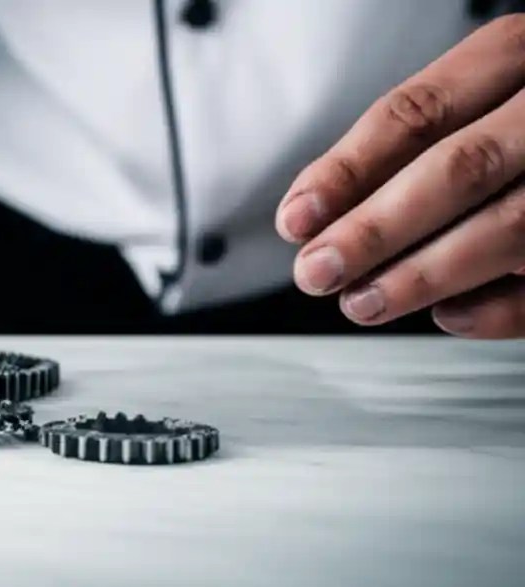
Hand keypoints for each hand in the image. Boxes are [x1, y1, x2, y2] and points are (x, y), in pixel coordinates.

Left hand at [276, 14, 522, 338]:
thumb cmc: (521, 128)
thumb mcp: (476, 106)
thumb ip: (407, 150)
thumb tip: (316, 216)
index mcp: (516, 57)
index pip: (417, 111)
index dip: (348, 170)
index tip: (297, 218)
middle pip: (460, 168)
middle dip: (377, 230)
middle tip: (319, 271)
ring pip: (511, 225)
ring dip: (424, 275)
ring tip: (363, 302)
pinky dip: (498, 307)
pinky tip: (448, 315)